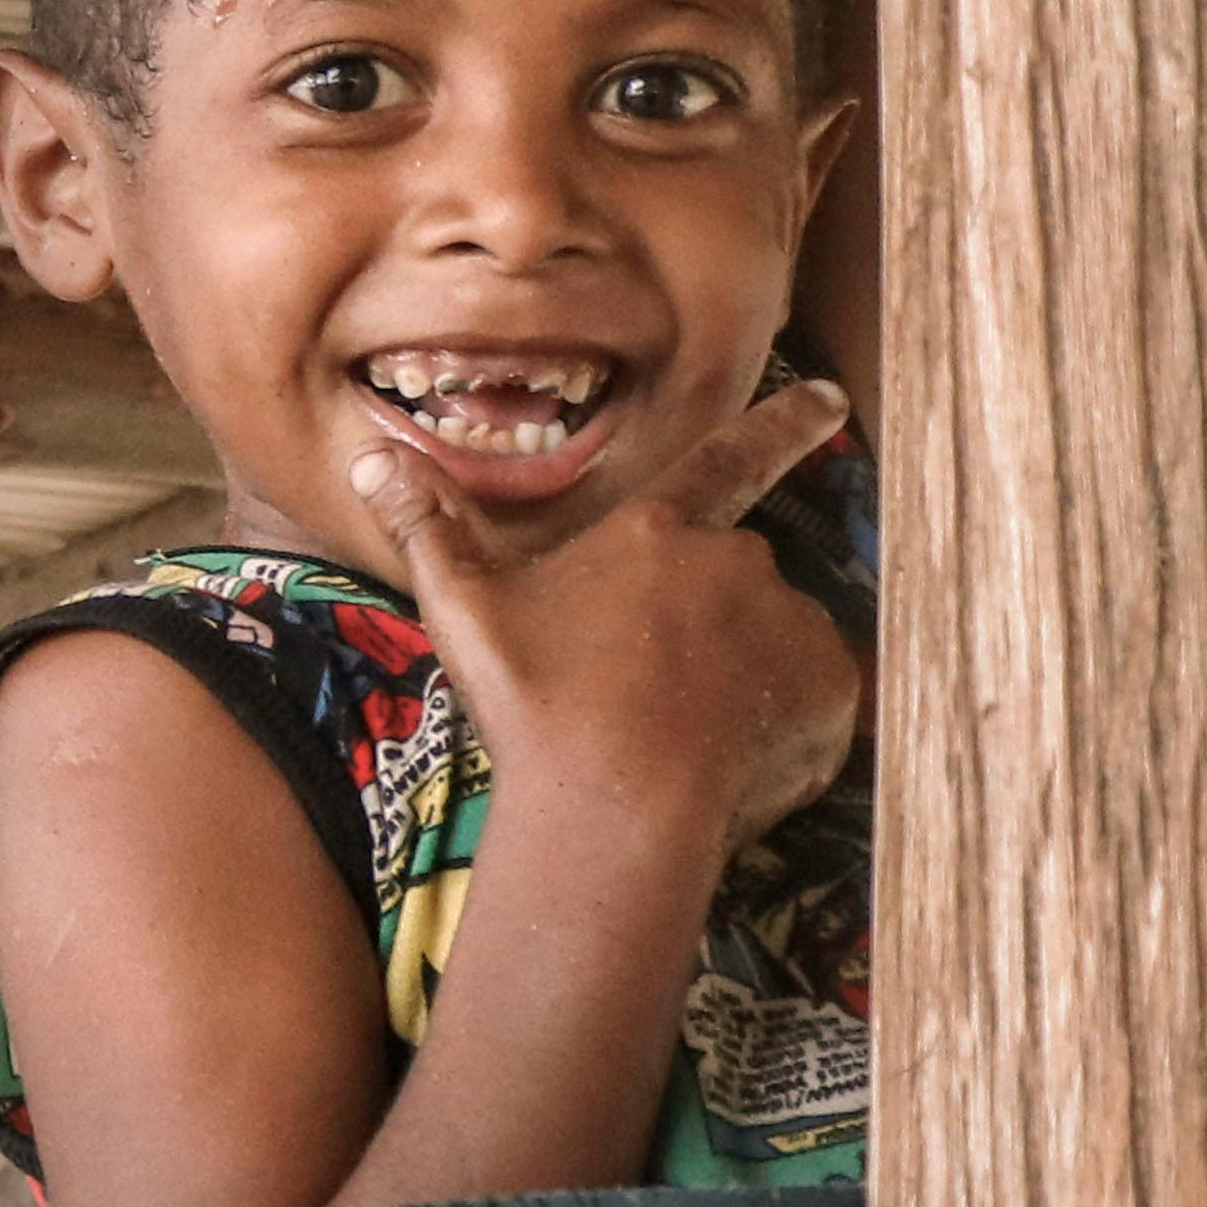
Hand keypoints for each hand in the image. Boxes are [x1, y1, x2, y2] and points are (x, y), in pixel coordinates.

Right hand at [348, 380, 862, 860]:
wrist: (615, 808)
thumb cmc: (535, 701)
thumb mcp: (463, 609)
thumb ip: (426, 526)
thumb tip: (371, 456)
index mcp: (657, 530)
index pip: (731, 456)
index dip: (785, 423)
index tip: (835, 399)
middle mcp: (738, 561)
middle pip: (731, 578)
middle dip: (701, 623)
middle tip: (643, 689)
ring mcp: (791, 625)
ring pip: (771, 641)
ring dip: (738, 675)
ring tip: (674, 736)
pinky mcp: (829, 691)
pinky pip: (811, 698)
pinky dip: (779, 723)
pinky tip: (722, 760)